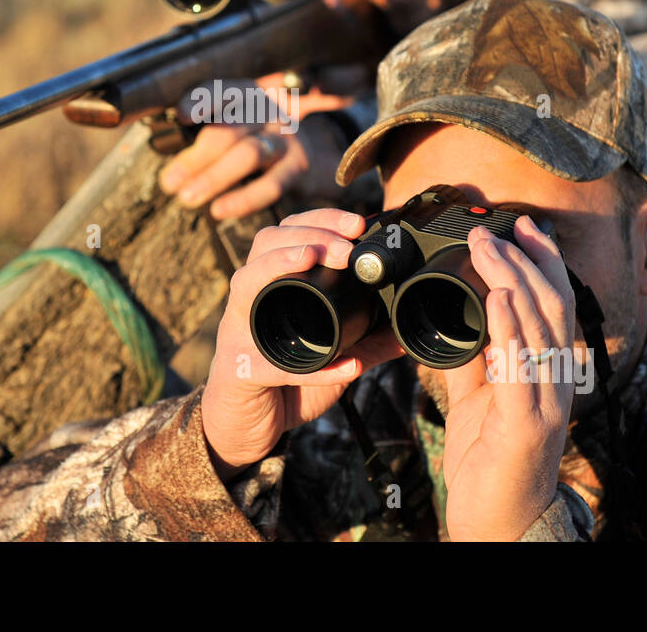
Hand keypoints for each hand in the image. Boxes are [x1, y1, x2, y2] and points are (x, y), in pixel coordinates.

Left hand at [158, 76, 350, 219]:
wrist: (309, 148)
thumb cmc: (252, 136)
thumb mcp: (232, 123)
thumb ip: (202, 133)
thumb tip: (169, 162)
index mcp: (245, 94)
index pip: (222, 91)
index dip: (202, 101)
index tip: (181, 116)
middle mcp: (267, 110)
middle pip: (230, 130)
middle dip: (195, 158)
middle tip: (169, 182)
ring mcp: (286, 137)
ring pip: (249, 154)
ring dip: (214, 178)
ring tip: (187, 198)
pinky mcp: (298, 166)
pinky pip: (271, 184)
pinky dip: (243, 199)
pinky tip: (219, 210)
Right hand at [201, 208, 405, 478]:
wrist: (244, 427)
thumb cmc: (283, 381)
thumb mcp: (330, 355)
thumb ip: (365, 342)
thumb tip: (407, 329)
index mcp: (270, 286)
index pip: (288, 232)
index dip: (321, 220)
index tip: (358, 223)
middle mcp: (249, 300)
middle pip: (264, 243)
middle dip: (308, 234)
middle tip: (347, 246)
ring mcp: (238, 331)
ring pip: (246, 283)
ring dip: (280, 263)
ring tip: (314, 258)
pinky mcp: (239, 370)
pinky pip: (272, 364)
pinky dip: (313, 368)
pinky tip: (346, 366)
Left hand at [439, 217, 577, 540]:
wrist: (495, 523)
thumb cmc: (489, 461)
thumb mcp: (476, 397)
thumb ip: (474, 358)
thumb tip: (458, 315)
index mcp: (547, 370)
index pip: (554, 303)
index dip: (543, 261)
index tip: (523, 226)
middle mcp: (556, 380)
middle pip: (552, 305)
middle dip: (525, 259)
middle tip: (493, 229)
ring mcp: (546, 401)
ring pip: (540, 327)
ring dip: (512, 280)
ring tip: (488, 249)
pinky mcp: (526, 423)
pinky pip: (520, 366)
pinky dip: (509, 327)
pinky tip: (496, 298)